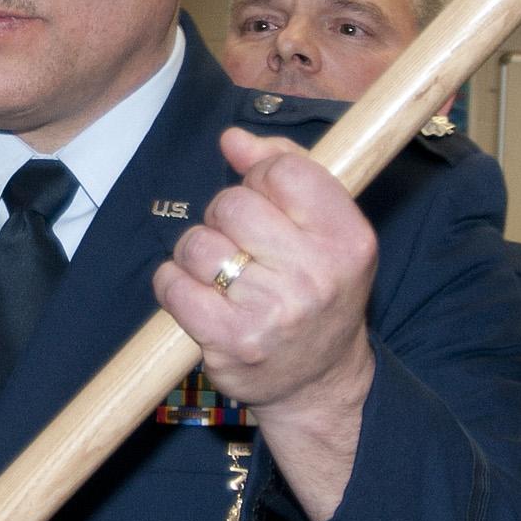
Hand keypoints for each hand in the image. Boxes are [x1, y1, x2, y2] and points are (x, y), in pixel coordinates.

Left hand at [154, 129, 378, 520]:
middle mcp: (316, 275)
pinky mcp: (230, 341)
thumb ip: (287, 170)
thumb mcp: (326, 230)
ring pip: (197, 243)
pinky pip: (173, 284)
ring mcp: (273, 311)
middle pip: (232, 203)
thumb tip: (233, 139)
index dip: (259, 177)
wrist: (319, 381)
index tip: (263, 200)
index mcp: (347, 239)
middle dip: (224, 218)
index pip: (284, 171)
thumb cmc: (317, 292)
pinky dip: (174, 284)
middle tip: (243, 246)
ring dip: (197, 253)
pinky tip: (198, 297)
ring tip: (221, 275)